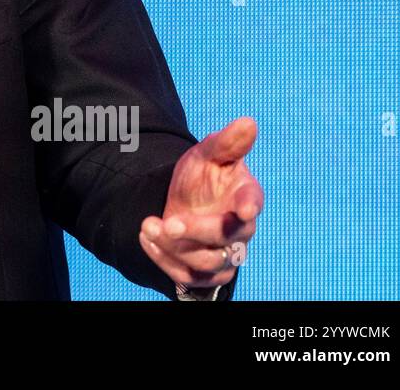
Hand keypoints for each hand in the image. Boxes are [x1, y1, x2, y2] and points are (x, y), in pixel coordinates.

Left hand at [139, 117, 263, 290]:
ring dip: (174, 247)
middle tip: (168, 222)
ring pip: (206, 263)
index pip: (253, 201)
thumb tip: (248, 122)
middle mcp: (240, 230)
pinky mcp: (206, 273)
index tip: (244, 208)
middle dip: (196, 232)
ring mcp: (225, 254)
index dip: (250, 204)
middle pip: (226, 239)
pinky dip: (164, 260)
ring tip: (149, 226)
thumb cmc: (202, 177)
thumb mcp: (207, 154)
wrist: (184, 203)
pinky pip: (189, 278)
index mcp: (244, 196)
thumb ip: (226, 143)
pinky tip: (146, 238)